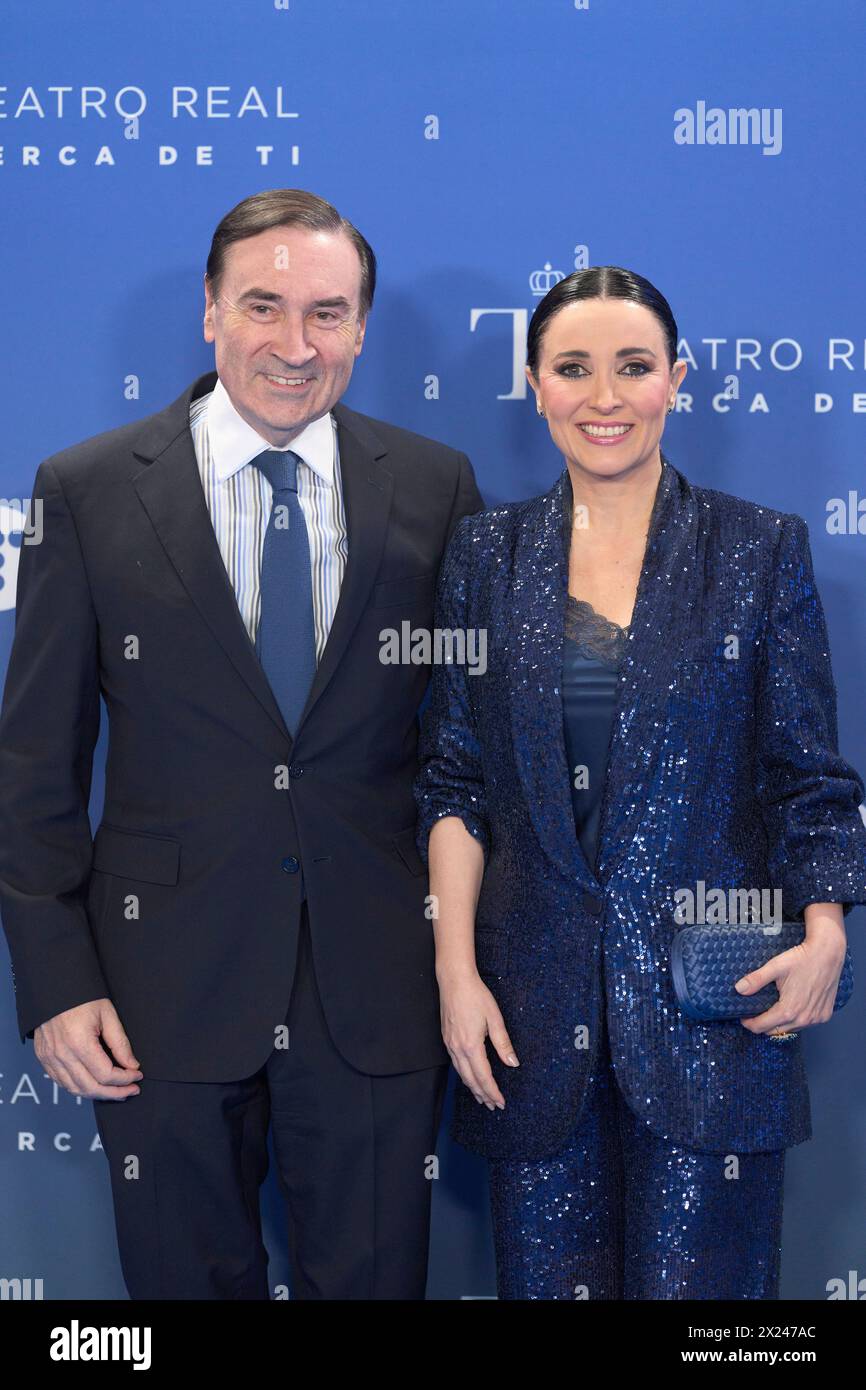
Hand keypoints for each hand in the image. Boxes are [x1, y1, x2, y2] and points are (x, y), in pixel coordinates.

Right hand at [34, 999, 142, 1098]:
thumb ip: (120, 1043)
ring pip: (75, 1089)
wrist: (55, 986)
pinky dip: (79, 1088)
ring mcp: (50, 1058)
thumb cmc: (81, 997)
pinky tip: (94, 1084)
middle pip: (91, 1088)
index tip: (137, 1075)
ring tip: (116, 1091)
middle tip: (130, 1090)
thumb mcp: (107, 1014)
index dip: (125, 1079)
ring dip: (98, 1094)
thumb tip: (131, 1065)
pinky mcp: (44, 1058)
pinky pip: (62, 1082)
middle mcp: (62, 1054)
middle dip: (114, 1093)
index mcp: (79, 1042)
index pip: (106, 1074)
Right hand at [438, 967, 518, 1108]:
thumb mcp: (495, 1018)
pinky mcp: (446, 1039)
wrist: (454, 980)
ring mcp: (450, 1044)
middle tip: (493, 1106)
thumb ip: (503, 1044)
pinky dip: (464, 1075)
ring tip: (482, 1097)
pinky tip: (469, 1076)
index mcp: (471, 1045)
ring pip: (461, 1074)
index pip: (483, 1077)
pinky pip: (455, 1064)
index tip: (501, 1102)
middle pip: (470, 1080)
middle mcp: (458, 1048)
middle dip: (482, 1095)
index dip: (493, 1092)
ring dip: (472, 1087)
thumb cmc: (476, 996)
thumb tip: (513, 1064)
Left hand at [735, 928, 846, 1035]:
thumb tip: (739, 989)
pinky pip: (805, 1024)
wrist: (828, 953)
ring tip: (772, 1010)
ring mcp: (816, 1018)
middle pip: (775, 1031)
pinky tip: (791, 1008)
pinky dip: (795, 1020)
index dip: (749, 1023)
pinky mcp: (824, 1015)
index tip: (744, 1017)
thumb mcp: (775, 967)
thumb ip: (756, 980)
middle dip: (763, 1024)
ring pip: (790, 1029)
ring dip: (779, 1023)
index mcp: (789, 1010)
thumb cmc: (803, 959)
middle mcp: (803, 1019)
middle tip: (756, 1013)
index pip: (762, 1027)